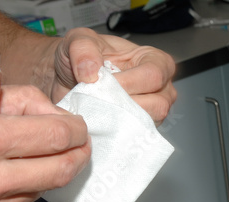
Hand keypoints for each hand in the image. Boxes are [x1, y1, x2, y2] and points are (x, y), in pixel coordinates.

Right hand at [0, 85, 90, 201]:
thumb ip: (16, 101)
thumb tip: (56, 113)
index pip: (55, 137)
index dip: (76, 130)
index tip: (79, 126)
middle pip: (61, 170)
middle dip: (77, 153)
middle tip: (79, 143)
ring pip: (43, 189)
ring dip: (48, 170)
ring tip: (32, 153)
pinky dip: (23, 187)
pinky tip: (5, 174)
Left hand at [50, 28, 176, 123]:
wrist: (66, 77)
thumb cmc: (81, 56)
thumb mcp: (78, 39)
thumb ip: (83, 49)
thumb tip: (92, 73)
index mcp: (155, 60)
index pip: (153, 75)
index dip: (129, 82)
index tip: (102, 82)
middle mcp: (161, 87)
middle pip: (157, 103)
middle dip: (125, 103)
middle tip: (99, 98)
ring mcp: (154, 109)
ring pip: (147, 122)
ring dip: (120, 118)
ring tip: (98, 107)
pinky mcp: (141, 127)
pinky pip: (135, 134)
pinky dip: (115, 129)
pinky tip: (100, 119)